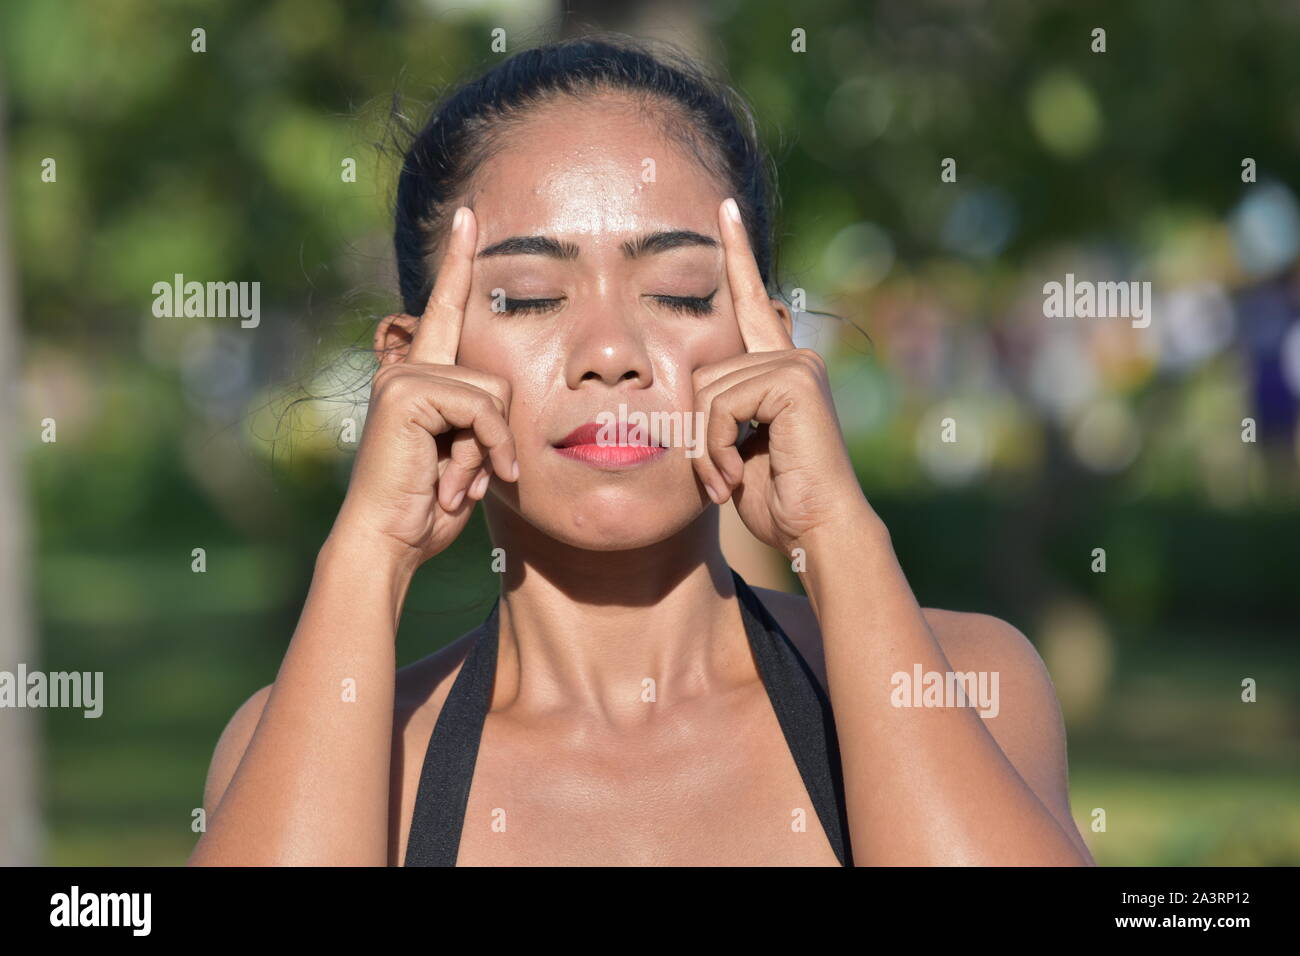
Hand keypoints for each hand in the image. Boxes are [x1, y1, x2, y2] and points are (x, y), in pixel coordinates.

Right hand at [330, 206, 517, 572]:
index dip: (459, 264)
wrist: (388, 543)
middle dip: (497, 438)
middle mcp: (409, 368)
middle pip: (499, 378)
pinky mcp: (406, 391)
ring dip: (489, 450)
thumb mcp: (467, 457)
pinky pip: (481, 408)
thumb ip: (480, 422)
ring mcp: (404, 376)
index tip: (471, 216)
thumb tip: (503, 405)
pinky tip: (460, 482)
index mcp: (422, 378)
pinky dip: (485, 449)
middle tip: (466, 478)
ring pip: (494, 394)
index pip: (446, 311)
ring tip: (457, 482)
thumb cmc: (428, 510)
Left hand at [691, 198, 868, 556]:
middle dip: (696, 432)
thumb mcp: (734, 448)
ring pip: (706, 390)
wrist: (816, 532)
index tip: (724, 208)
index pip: (752, 302)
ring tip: (728, 480)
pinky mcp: (795, 381)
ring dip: (705, 447)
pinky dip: (716, 446)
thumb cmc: (776, 501)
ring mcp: (797, 365)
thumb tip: (691, 388)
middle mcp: (792, 357)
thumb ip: (718, 410)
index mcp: (777, 369)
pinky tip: (736, 474)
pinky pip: (721, 404)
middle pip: (701, 371)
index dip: (737, 254)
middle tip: (716, 476)